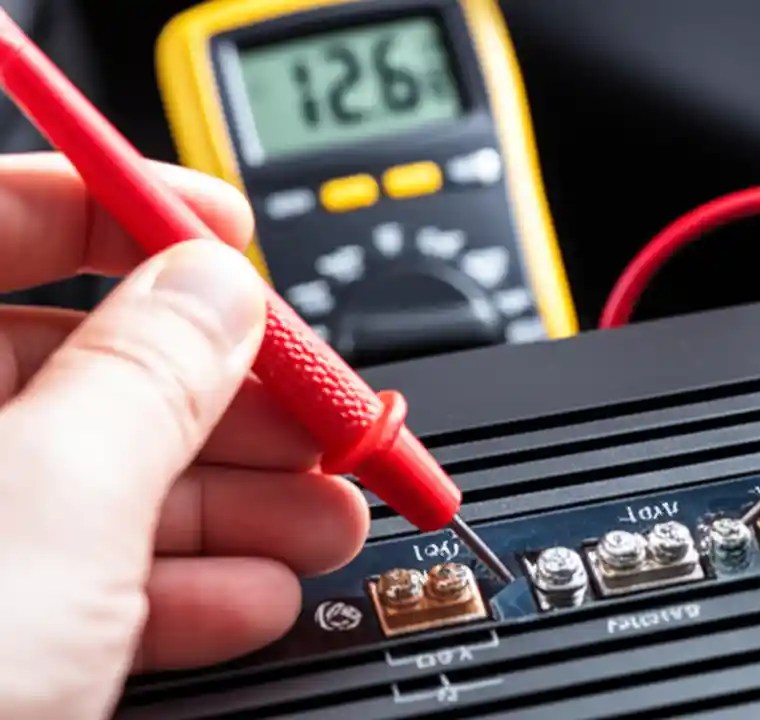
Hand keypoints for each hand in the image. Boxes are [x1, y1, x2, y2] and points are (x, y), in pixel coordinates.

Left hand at [0, 154, 368, 718]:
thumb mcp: (46, 501)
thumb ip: (148, 370)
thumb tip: (214, 287)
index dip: (126, 208)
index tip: (230, 234)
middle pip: (63, 363)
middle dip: (218, 390)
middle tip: (319, 406)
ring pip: (83, 484)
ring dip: (226, 498)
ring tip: (329, 514)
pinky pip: (71, 583)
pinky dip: (173, 587)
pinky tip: (252, 595)